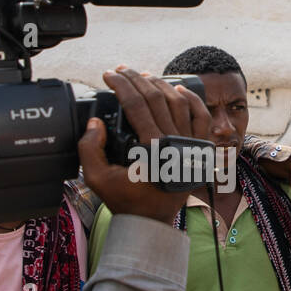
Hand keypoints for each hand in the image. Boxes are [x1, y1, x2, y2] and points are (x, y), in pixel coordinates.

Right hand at [80, 67, 209, 222]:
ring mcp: (192, 146)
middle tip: (121, 70)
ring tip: (143, 75)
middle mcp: (176, 144)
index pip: (136, 105)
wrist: (152, 221)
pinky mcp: (200, 150)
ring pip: (179, 102)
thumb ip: (88, 149)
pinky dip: (192, 100)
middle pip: (156, 98)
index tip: (108, 75)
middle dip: (136, 78)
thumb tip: (95, 122)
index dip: (120, 85)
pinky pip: (202, 118)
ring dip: (160, 84)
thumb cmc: (125, 201)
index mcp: (153, 149)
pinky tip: (177, 89)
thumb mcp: (96, 179)